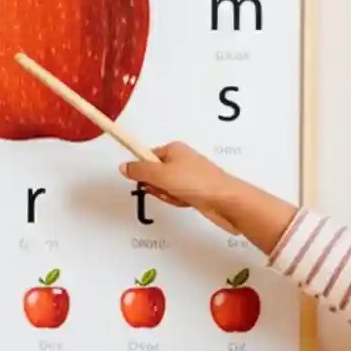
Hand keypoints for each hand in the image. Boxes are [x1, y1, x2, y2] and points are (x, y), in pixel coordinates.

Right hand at [118, 141, 298, 251]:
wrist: (225, 201)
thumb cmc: (198, 182)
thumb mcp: (161, 174)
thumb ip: (140, 170)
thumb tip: (124, 166)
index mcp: (174, 149)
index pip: (146, 155)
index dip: (142, 169)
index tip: (136, 176)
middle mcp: (181, 160)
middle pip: (153, 174)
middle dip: (156, 186)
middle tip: (165, 188)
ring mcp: (188, 176)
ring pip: (164, 188)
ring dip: (168, 195)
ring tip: (180, 196)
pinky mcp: (194, 190)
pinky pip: (175, 196)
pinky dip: (177, 201)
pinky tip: (186, 202)